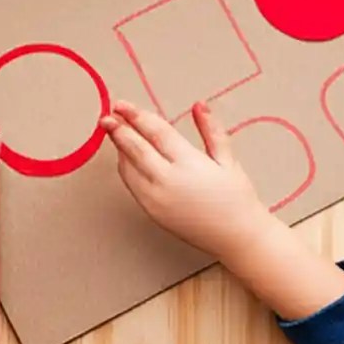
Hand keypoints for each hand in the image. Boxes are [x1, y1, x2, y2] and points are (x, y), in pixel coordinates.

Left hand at [101, 101, 343, 320]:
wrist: (237, 238)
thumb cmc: (236, 198)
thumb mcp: (228, 159)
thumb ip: (211, 130)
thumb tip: (199, 105)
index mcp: (189, 164)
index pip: (155, 133)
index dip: (136, 116)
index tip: (122, 105)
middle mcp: (168, 181)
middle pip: (135, 149)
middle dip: (119, 130)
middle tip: (106, 116)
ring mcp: (156, 199)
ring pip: (128, 168)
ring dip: (119, 148)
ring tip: (113, 131)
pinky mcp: (152, 213)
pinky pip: (131, 185)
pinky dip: (125, 168)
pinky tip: (125, 156)